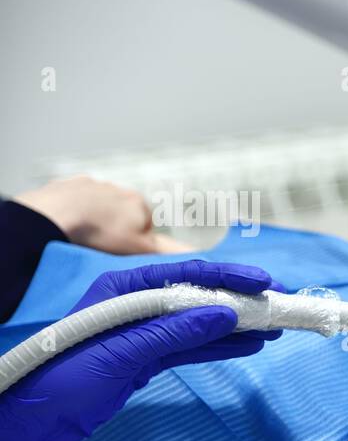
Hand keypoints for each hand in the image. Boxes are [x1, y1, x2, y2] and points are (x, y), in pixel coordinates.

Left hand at [0, 260, 279, 440]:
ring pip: (201, 324)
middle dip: (241, 301)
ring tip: (274, 328)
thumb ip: (172, 331)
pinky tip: (249, 346)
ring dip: (237, 326)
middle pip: (199, 297)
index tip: (264, 281)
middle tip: (280, 305)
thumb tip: (225, 313)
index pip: (185, 275)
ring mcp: (144, 333)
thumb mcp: (120, 352)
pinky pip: (193, 348)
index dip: (228, 276)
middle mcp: (136, 304)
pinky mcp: (147, 359)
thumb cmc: (64, 378)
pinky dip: (221, 347)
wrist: (32, 420)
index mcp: (123, 289)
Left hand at [14, 175, 191, 253]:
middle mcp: (119, 189)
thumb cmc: (100, 232)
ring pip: (99, 207)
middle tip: (102, 246)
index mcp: (140, 203)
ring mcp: (92, 185)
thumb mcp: (141, 248)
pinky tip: (67, 224)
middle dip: (115, 228)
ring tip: (82, 236)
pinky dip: (73, 211)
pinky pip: (74, 200)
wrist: (56, 214)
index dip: (137, 241)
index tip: (123, 250)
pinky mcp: (68, 185)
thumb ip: (170, 252)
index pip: (146, 225)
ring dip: (94, 219)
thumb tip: (199, 255)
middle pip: (123, 214)